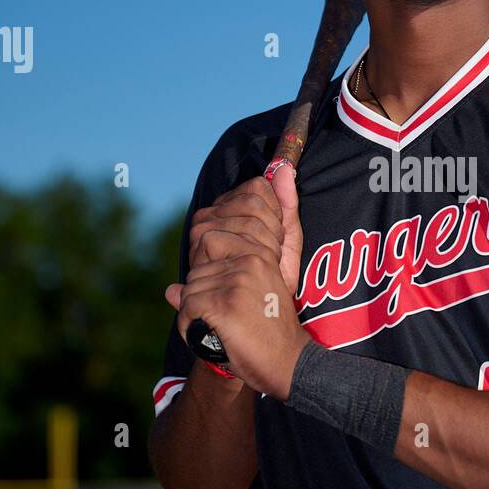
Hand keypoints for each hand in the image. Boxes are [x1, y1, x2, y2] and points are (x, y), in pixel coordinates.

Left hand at [164, 165, 308, 397]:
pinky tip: (214, 330)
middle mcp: (253, 258)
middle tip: (227, 297)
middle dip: (203, 272)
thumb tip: (281, 168)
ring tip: (224, 317)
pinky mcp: (224, 304)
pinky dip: (192, 321)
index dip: (214, 243)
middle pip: (202, 241)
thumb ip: (281, 216)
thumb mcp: (282, 262)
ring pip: (191, 278)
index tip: (231, 271)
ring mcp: (238, 280)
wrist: (286, 363)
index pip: (216, 219)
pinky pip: (186, 302)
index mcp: (263, 246)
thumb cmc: (276, 313)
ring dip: (198, 302)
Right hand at [186, 168, 303, 295]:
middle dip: (274, 231)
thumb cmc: (271, 280)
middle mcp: (207, 217)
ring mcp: (201, 233)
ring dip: (268, 245)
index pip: (258, 187)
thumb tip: (283, 168)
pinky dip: (260, 255)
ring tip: (262, 266)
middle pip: (255, 202)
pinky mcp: (202, 250)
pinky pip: (242, 238)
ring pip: (251, 217)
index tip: (277, 240)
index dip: (276, 213)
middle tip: (270, 258)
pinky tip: (255, 273)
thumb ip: (287, 204)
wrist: (259, 320)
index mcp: (224, 209)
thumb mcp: (287, 242)